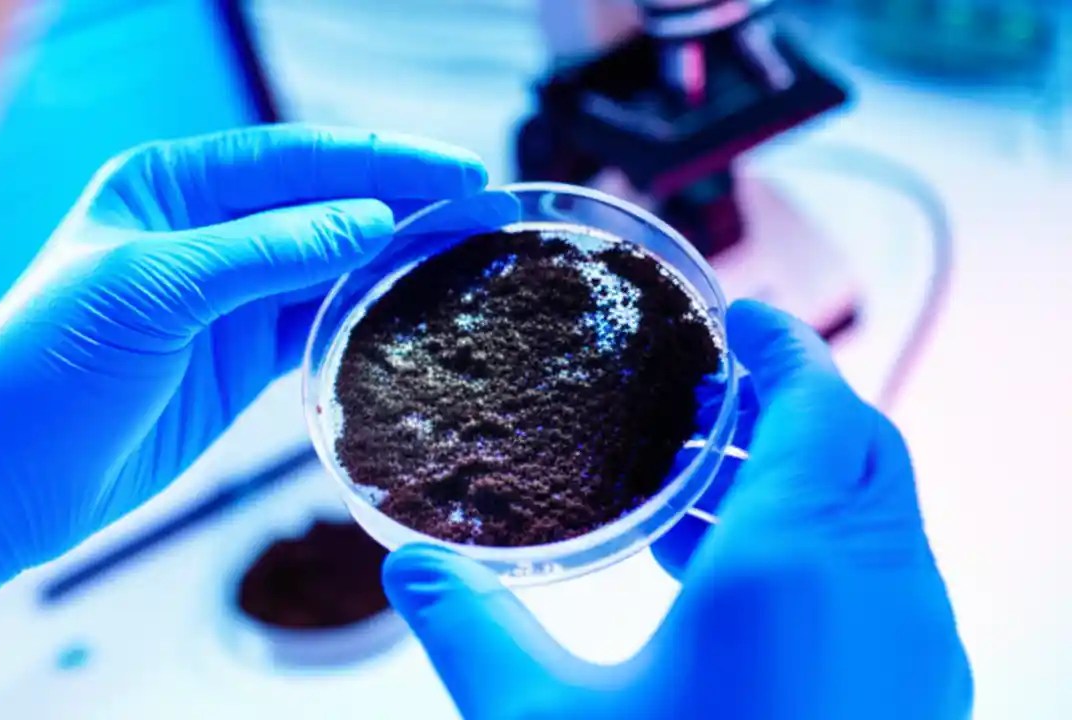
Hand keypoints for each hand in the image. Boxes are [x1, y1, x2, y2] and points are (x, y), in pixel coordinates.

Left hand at [0, 124, 486, 651]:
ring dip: (391, 266)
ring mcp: (222, 299)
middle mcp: (200, 232)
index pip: (293, 158)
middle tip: (482, 213)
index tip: (456, 171)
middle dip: (401, 207)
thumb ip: (265, 251)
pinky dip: (363, 323)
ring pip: (327, 268)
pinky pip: (315, 328)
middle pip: (321, 207)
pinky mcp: (235, 361)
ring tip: (467, 262)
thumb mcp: (150, 290)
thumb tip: (371, 221)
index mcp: (165, 185)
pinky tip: (412, 320)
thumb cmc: (42, 370)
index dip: (381, 161)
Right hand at [383, 301, 971, 719]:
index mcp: (794, 571)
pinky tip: (727, 583)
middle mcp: (882, 597)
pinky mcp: (918, 702)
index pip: (819, 402)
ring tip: (699, 479)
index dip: (783, 344)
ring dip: (798, 478)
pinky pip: (881, 582)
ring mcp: (915, 655)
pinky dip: (818, 546)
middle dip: (788, 402)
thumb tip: (407, 566)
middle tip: (707, 388)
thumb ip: (470, 629)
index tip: (741, 312)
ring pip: (876, 516)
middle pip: (858, 446)